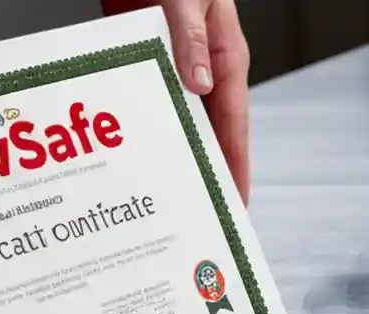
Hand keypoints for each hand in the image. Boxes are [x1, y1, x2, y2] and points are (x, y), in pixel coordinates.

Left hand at [103, 0, 250, 203]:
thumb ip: (192, 38)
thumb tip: (200, 86)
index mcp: (226, 59)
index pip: (234, 126)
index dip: (236, 168)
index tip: (237, 206)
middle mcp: (205, 71)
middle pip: (208, 135)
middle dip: (206, 177)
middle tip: (199, 219)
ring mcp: (178, 70)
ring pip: (178, 124)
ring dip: (171, 156)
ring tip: (162, 199)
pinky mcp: (151, 65)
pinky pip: (150, 105)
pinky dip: (143, 129)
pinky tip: (130, 153)